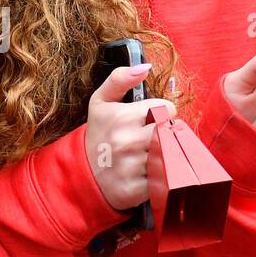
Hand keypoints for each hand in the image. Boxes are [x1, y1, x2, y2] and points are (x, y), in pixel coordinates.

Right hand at [85, 63, 177, 211]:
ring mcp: (132, 167)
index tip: (150, 120)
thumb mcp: (101, 101)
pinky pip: (165, 179)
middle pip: (171, 131)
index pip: (166, 109)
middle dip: (167, 133)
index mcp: (122, 117)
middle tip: (154, 138)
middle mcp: (127, 142)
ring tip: (153, 154)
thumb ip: (120, 79)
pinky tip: (149, 173)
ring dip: (167, 154)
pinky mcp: (137, 189)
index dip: (162, 113)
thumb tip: (145, 66)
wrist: (84, 174)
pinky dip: (162, 177)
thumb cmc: (99, 133)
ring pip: (171, 154)